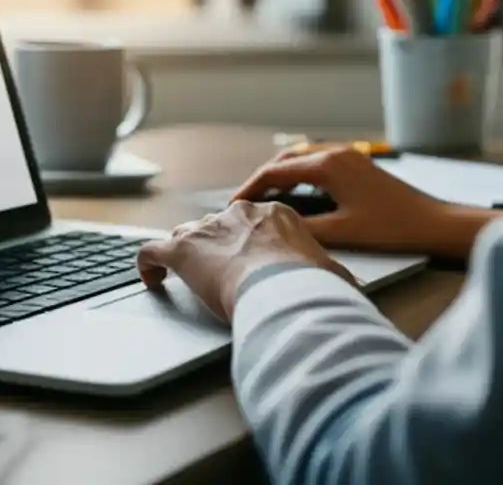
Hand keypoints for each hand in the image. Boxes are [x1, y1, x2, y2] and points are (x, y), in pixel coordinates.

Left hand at [137, 201, 356, 320]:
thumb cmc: (309, 282)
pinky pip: (151, 251)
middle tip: (218, 274)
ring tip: (184, 277)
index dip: (247, 244)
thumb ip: (336, 277)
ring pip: (185, 235)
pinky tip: (152, 281)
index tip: (249, 263)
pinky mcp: (180, 250)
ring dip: (183, 255)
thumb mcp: (331, 274)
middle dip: (215, 247)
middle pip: (217, 226)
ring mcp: (206, 230)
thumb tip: (354, 288)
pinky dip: (147, 265)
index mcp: (275, 215)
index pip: (252, 223)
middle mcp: (238, 215)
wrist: (282, 287)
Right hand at [231, 147, 499, 258]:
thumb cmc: (392, 229)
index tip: (232, 207)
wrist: (436, 224)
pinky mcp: (359, 165)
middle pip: (285, 160)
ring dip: (280, 176)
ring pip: (303, 159)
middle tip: (243, 203)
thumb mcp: (341, 232)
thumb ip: (302, 227)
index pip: (275, 172)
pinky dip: (299, 176)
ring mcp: (350, 156)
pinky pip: (319, 164)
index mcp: (328, 165)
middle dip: (261, 180)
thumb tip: (269, 227)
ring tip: (264, 200)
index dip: (249, 189)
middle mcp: (336, 153)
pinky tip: (296, 196)